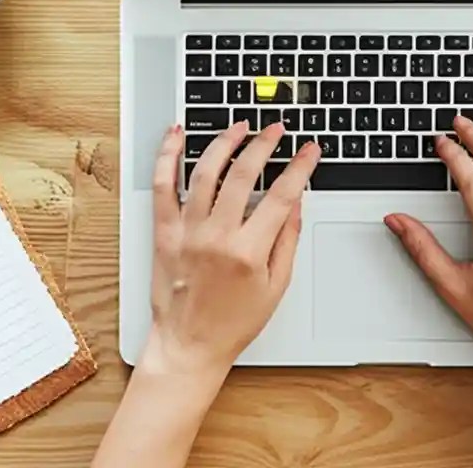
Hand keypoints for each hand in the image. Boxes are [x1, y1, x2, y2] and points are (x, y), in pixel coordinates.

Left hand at [145, 121, 319, 377]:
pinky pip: (163, 185)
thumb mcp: (276, 286)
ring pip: (205, 171)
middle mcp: (217, 236)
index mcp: (249, 252)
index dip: (300, 166)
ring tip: (239, 126)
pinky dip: (168, 155)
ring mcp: (187, 231)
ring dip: (225, 141)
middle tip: (276, 130)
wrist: (188, 345)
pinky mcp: (164, 231)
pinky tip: (177, 134)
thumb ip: (287, 240)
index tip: (309, 150)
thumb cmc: (232, 323)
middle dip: (265, 144)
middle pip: (245, 173)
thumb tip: (296, 202)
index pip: (282, 195)